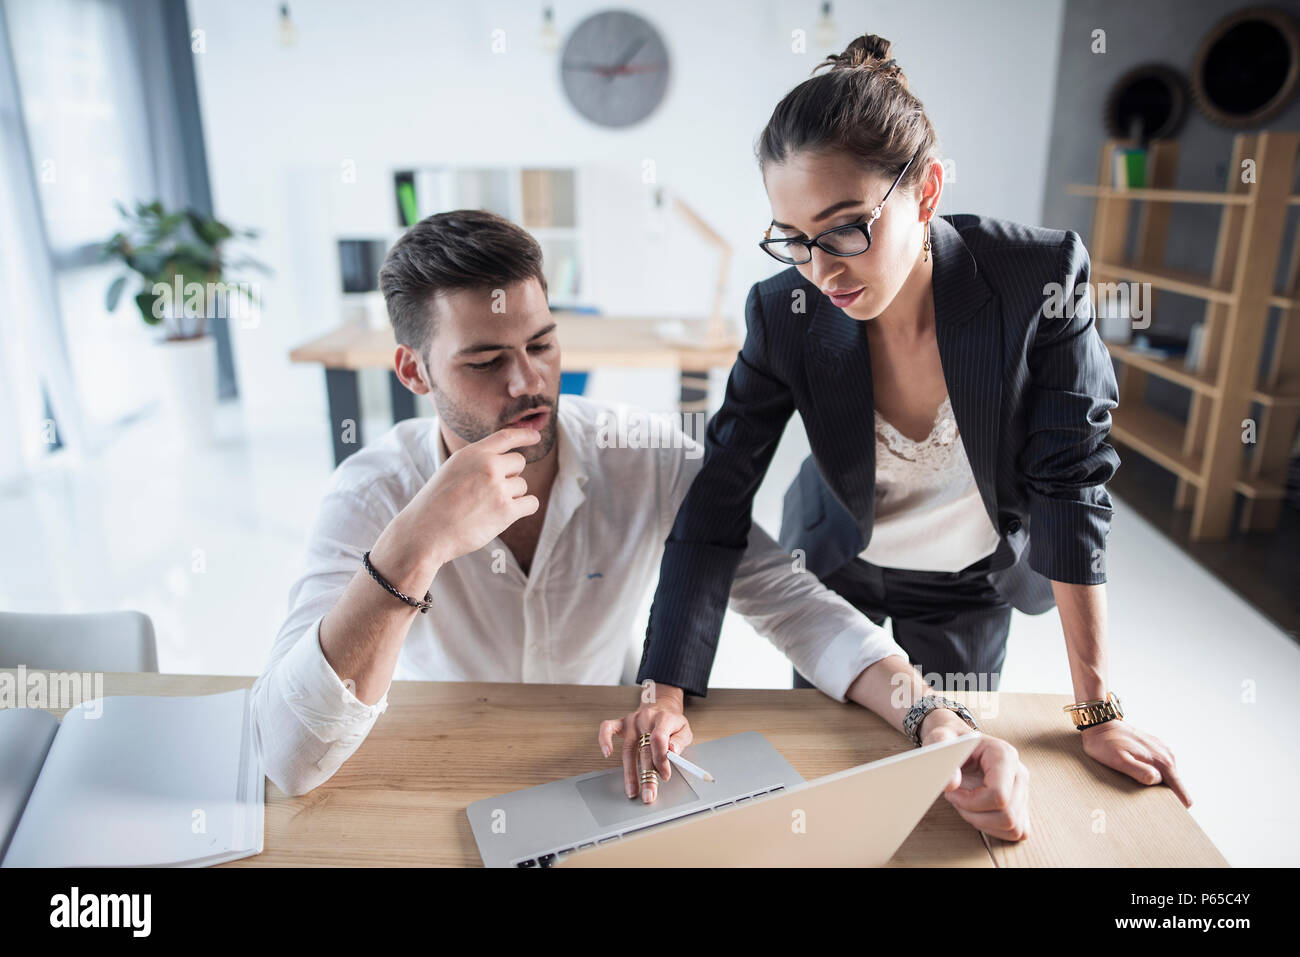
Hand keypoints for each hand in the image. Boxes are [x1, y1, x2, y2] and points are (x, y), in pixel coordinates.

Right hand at [381, 427, 540, 569]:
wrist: (425, 533)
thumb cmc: (435, 505)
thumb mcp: (452, 471)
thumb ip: (476, 462)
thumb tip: (504, 463)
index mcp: (472, 453)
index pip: (506, 436)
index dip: (524, 434)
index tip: (536, 436)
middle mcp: (488, 465)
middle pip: (519, 462)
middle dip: (510, 476)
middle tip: (489, 493)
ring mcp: (498, 487)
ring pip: (522, 486)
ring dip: (511, 497)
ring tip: (485, 508)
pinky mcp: (506, 510)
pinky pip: (531, 503)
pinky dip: (522, 509)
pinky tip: (505, 515)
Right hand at [596, 684, 690, 803]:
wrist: (662, 705)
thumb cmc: (673, 722)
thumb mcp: (685, 729)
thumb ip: (680, 741)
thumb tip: (672, 752)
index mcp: (663, 718)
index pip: (659, 739)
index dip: (661, 759)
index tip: (664, 776)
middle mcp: (646, 718)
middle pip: (644, 749)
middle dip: (647, 775)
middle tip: (649, 795)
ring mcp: (632, 721)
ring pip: (628, 749)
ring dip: (629, 772)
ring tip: (632, 791)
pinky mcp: (621, 722)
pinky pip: (607, 728)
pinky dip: (604, 740)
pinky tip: (607, 753)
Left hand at [920, 710, 1029, 841]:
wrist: (960, 743)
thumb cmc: (953, 741)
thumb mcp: (940, 736)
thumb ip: (941, 749)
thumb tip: (952, 783)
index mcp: (1004, 755)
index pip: (998, 795)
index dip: (971, 802)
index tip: (951, 793)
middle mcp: (1019, 773)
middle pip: (1007, 815)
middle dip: (975, 814)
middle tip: (956, 799)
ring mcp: (1024, 790)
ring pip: (1012, 826)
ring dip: (983, 822)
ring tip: (965, 804)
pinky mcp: (1022, 805)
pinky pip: (1017, 831)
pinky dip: (994, 829)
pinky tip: (978, 813)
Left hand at [1080, 720, 1190, 806]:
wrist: (1100, 723)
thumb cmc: (1105, 744)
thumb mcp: (1118, 760)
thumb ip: (1139, 771)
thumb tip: (1158, 780)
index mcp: (1163, 762)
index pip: (1182, 793)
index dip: (1177, 806)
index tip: (1167, 814)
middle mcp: (1168, 756)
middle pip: (1176, 787)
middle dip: (1164, 795)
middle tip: (1141, 796)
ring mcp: (1163, 751)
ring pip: (1168, 778)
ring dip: (1156, 784)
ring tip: (1135, 783)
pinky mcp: (1155, 748)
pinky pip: (1160, 768)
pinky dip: (1152, 774)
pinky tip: (1136, 772)